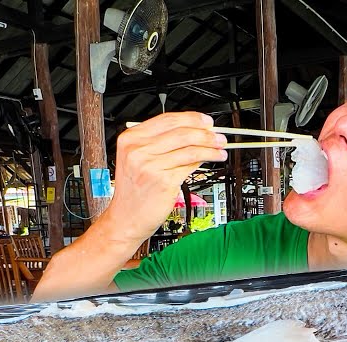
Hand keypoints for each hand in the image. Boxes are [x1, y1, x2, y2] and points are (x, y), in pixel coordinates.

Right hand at [101, 112, 225, 244]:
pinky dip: (205, 160)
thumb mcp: (138, 160)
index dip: (191, 118)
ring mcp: (150, 166)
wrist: (125, 218)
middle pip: (181, 132)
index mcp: (130, 139)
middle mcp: (138, 150)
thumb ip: (161, 145)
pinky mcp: (163, 182)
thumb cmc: (133, 192)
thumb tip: (194, 133)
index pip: (167, 119)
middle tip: (218, 135)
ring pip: (189, 149)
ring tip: (220, 148)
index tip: (206, 121)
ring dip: (210, 147)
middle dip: (205, 132)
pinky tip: (212, 160)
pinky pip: (189, 166)